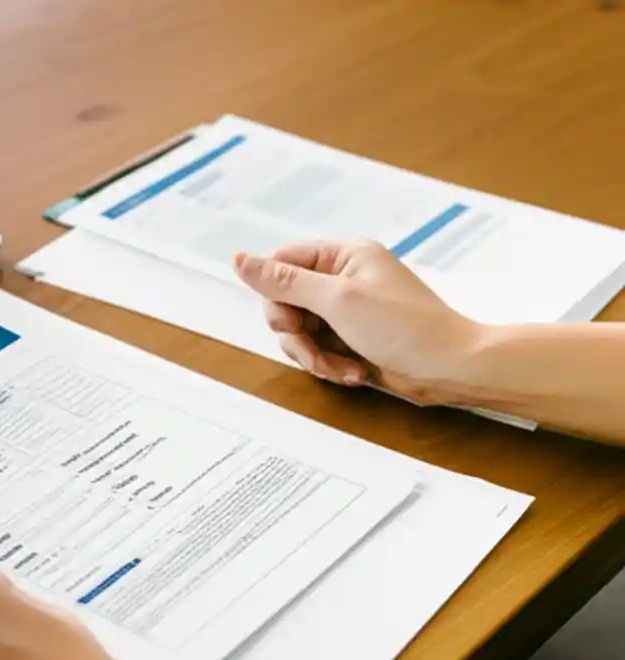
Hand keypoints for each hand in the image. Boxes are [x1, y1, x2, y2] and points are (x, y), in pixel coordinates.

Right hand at [233, 240, 482, 403]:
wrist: (450, 368)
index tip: (285, 317)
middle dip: (295, 332)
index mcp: (343, 255)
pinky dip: (329, 363)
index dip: (274, 291)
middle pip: (285, 301)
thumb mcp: (337, 300)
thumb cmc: (407, 327)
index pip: (283, 262)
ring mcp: (346, 310)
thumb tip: (240, 259)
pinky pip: (318, 348)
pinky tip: (352, 372)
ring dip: (312, 354)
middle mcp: (343, 278)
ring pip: (298, 330)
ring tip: (339, 366)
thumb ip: (284, 281)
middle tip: (309, 346)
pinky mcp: (351, 337)